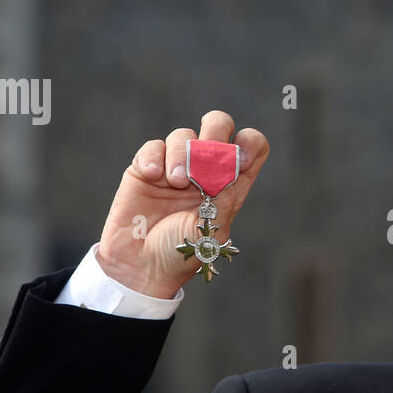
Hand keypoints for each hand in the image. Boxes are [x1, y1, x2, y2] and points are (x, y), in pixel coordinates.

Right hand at [95, 111, 269, 297]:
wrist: (141, 267)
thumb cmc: (182, 253)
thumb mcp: (212, 228)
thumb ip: (224, 194)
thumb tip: (229, 159)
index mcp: (231, 184)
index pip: (251, 146)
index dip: (249, 144)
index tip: (238, 162)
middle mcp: (205, 170)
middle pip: (219, 125)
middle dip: (216, 131)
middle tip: (208, 152)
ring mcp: (175, 167)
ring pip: (184, 135)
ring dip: (183, 153)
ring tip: (176, 182)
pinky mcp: (146, 169)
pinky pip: (154, 147)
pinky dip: (154, 157)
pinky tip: (152, 177)